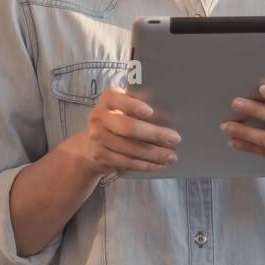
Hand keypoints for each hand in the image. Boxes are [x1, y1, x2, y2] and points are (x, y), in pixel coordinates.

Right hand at [61, 86, 180, 177]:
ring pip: (130, 148)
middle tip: (175, 139)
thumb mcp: (121, 110)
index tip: (151, 112)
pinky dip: (145, 165)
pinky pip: (126, 162)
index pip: (118, 99)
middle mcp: (99, 117)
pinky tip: (158, 165)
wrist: (89, 146)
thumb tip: (169, 117)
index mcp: (107, 100)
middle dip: (154, 134)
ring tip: (171, 156)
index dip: (133, 106)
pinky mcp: (100, 156)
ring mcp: (97, 138)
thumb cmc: (116, 122)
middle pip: (128, 127)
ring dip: (154, 154)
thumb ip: (137, 108)